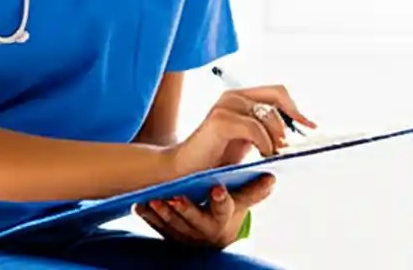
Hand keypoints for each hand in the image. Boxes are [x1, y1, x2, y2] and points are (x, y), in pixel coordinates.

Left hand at [135, 175, 274, 248]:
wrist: (215, 236)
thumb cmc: (230, 212)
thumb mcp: (242, 203)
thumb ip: (254, 191)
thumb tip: (272, 176)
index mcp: (224, 220)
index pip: (225, 210)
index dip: (221, 200)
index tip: (217, 188)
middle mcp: (204, 231)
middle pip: (195, 221)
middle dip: (185, 209)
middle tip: (176, 196)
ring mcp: (185, 235)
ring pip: (173, 225)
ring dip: (163, 213)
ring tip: (154, 198)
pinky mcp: (169, 235)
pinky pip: (157, 228)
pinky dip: (148, 217)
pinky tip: (140, 205)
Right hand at [169, 85, 315, 175]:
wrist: (182, 172)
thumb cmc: (214, 160)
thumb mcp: (247, 144)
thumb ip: (267, 133)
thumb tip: (300, 135)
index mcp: (241, 99)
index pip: (278, 93)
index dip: (297, 109)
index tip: (312, 127)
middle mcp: (234, 97)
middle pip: (277, 95)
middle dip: (293, 117)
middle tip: (297, 142)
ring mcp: (225, 106)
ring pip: (268, 112)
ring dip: (279, 135)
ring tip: (280, 153)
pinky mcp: (219, 120)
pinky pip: (254, 127)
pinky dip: (265, 142)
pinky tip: (266, 155)